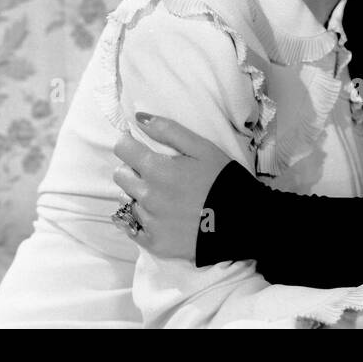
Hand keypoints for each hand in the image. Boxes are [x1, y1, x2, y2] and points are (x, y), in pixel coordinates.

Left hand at [112, 116, 236, 259]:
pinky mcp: (154, 243)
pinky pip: (133, 228)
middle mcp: (147, 196)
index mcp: (156, 169)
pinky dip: (142, 220)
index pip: (122, 149)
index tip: (140, 147)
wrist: (242, 222)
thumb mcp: (202, 148)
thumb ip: (168, 130)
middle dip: (133, 169)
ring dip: (139, 195)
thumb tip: (139, 118)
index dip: (130, 144)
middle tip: (156, 172)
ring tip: (164, 196)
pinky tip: (160, 216)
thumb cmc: (223, 179)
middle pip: (120, 176)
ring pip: (127, 201)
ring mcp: (149, 221)